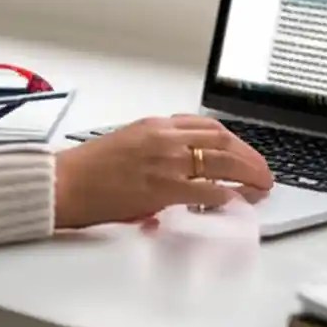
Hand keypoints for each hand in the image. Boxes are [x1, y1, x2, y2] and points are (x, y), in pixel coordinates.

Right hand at [53, 115, 274, 228]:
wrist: (63, 182)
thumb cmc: (87, 169)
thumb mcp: (127, 145)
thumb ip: (157, 154)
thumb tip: (179, 177)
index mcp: (156, 125)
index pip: (208, 126)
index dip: (234, 140)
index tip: (244, 152)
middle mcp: (165, 138)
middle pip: (222, 140)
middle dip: (249, 156)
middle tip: (262, 171)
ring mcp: (166, 161)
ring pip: (221, 161)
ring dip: (246, 174)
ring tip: (260, 186)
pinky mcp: (162, 187)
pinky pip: (205, 189)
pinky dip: (225, 195)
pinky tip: (234, 201)